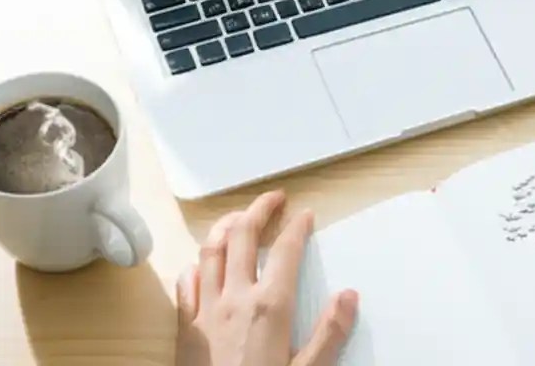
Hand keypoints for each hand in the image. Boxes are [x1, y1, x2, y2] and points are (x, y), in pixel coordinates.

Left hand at [176, 191, 359, 365]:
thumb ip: (330, 334)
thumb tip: (349, 296)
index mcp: (270, 307)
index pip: (285, 250)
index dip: (296, 226)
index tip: (305, 215)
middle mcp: (234, 299)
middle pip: (242, 235)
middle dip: (258, 209)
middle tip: (273, 199)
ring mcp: (204, 310)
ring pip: (209, 250)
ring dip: (224, 226)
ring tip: (239, 217)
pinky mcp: (185, 328)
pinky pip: (186, 283)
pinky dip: (197, 263)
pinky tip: (203, 263)